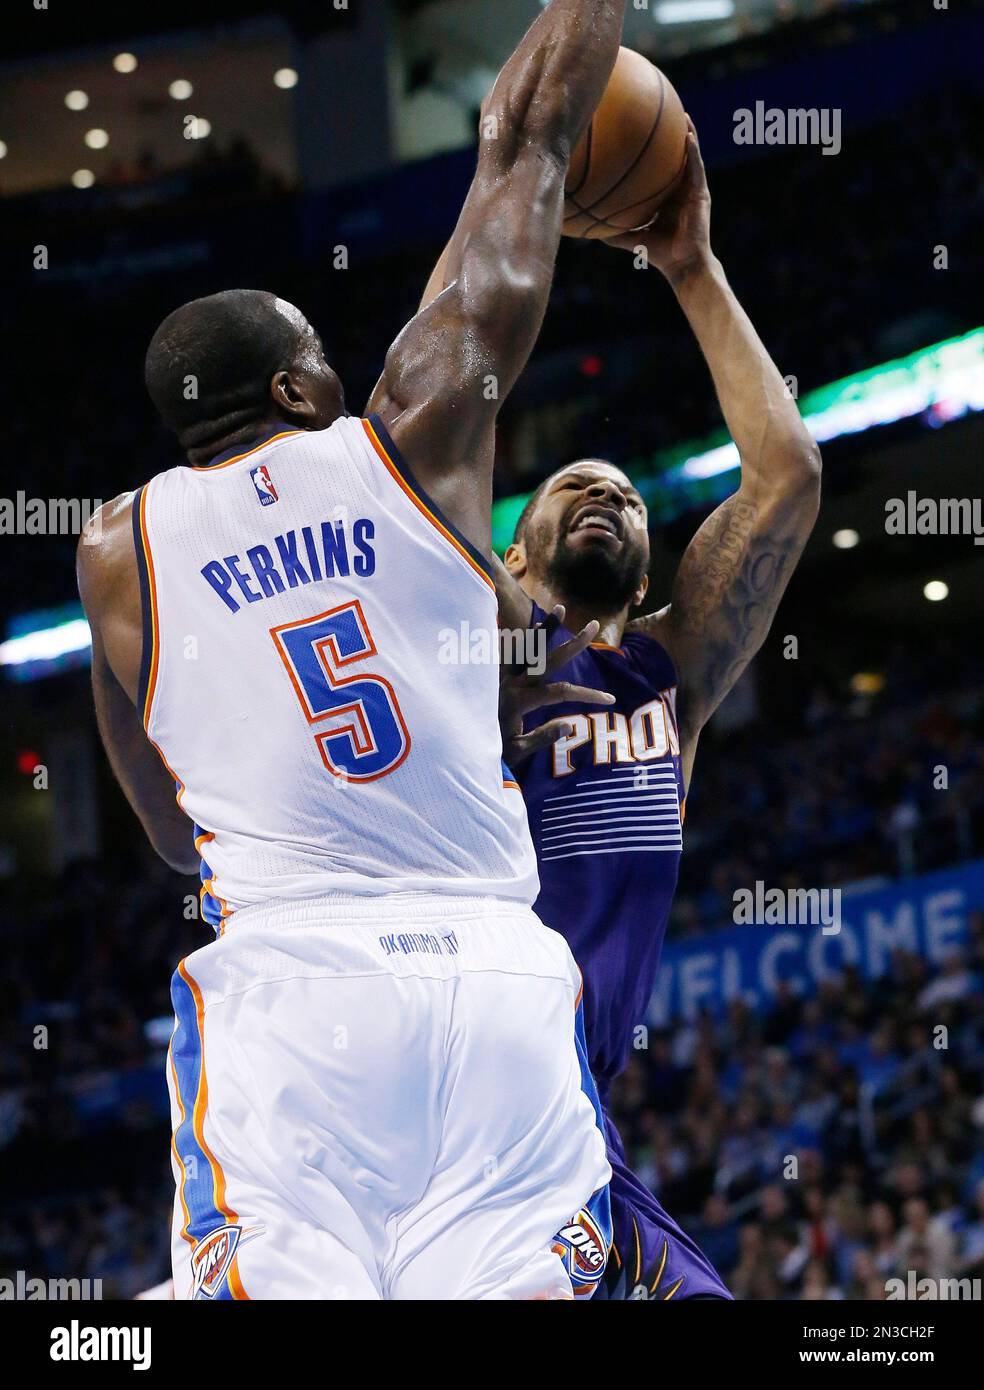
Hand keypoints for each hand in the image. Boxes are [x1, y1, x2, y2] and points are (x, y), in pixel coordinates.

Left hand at [500, 607, 614, 767]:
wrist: (458, 745)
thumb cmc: (490, 752)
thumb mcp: (518, 751)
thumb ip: (542, 738)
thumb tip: (569, 725)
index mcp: (519, 702)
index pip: (562, 692)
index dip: (588, 694)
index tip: (610, 699)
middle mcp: (511, 684)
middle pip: (548, 659)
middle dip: (573, 643)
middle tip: (594, 625)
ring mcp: (501, 676)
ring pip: (526, 647)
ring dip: (544, 629)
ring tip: (560, 608)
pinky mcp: (493, 675)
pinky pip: (508, 651)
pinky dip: (521, 637)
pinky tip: (535, 624)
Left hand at [606, 119, 711, 283]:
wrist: (681, 265)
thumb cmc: (658, 254)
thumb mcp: (631, 238)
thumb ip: (613, 231)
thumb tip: (587, 229)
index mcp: (665, 198)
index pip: (658, 171)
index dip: (652, 154)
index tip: (640, 134)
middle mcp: (679, 190)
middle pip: (675, 158)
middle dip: (671, 136)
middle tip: (663, 113)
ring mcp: (692, 191)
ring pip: (691, 157)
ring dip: (688, 134)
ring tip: (682, 114)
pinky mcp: (701, 194)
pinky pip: (697, 168)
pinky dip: (694, 152)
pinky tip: (688, 136)